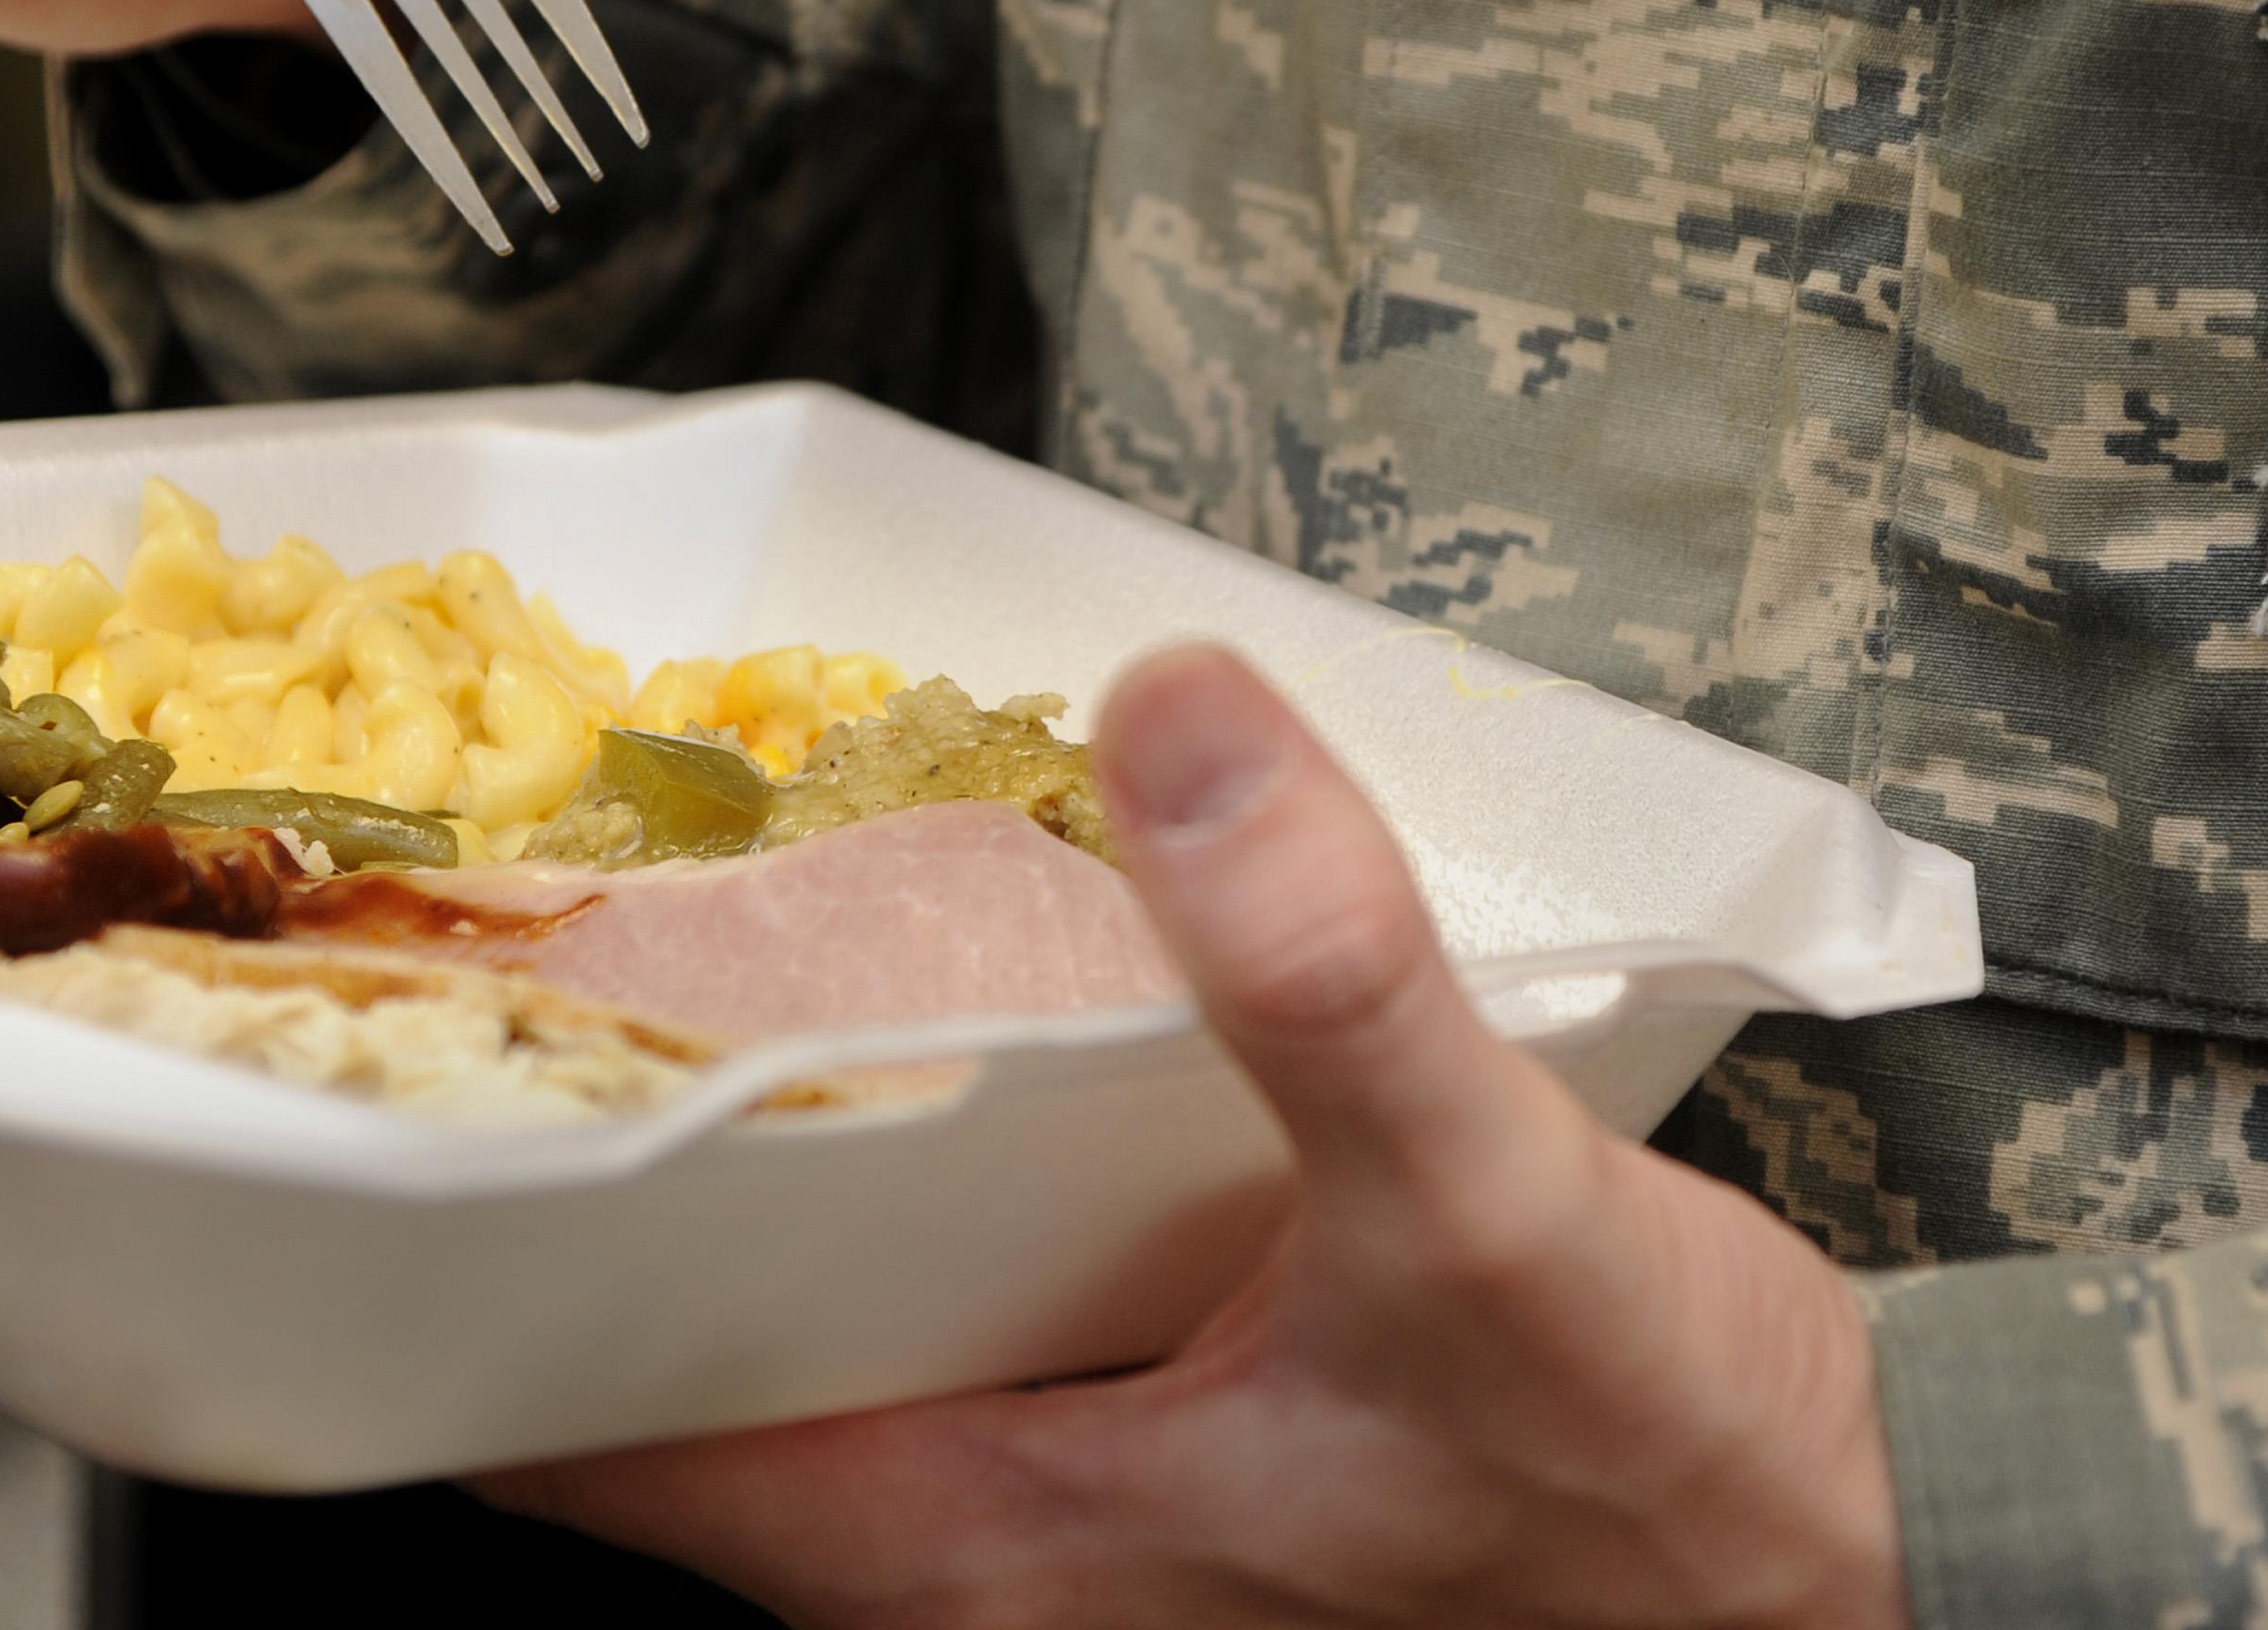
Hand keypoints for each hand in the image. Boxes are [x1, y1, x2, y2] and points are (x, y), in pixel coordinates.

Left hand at [482, 648, 1905, 1629]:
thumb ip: (1330, 979)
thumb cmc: (1675, 1490)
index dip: (473, 1270)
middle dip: (597, 1191)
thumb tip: (1178, 723)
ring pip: (827, 1363)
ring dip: (763, 1191)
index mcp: (987, 1560)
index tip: (396, 1081)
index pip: (601, 1451)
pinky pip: (963, 1338)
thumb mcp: (1492, 1216)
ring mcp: (1087, 1540)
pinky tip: (964, 1061)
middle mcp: (998, 1580)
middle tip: (535, 964)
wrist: (1871, 1587)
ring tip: (710, 977)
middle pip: (685, 1392)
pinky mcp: (1179, 1476)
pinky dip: (918, 1204)